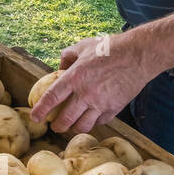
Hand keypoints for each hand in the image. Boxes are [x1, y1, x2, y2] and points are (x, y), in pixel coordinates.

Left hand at [30, 31, 154, 133]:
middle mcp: (86, 93)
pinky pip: (99, 122)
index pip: (52, 98)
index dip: (41, 110)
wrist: (138, 55)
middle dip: (56, 126)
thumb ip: (67, 56)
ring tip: (71, 126)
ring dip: (73, 128)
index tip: (35, 117)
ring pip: (82, 126)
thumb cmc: (111, 48)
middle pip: (65, 119)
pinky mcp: (114, 108)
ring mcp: (100, 103)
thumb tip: (59, 67)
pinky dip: (93, 122)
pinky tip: (90, 119)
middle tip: (54, 126)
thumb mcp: (84, 45)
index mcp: (75, 77)